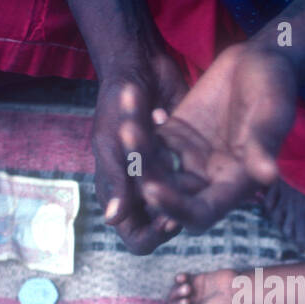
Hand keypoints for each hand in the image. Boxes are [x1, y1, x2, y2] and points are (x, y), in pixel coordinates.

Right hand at [93, 50, 186, 254]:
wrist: (137, 65)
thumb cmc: (114, 101)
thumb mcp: (113, 141)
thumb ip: (116, 179)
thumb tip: (112, 221)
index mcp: (118, 192)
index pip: (137, 238)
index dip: (152, 234)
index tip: (169, 218)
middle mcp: (143, 189)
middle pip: (165, 224)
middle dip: (177, 211)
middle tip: (189, 190)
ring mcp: (164, 174)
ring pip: (182, 200)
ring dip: (182, 183)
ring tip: (183, 152)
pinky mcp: (183, 158)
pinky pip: (192, 173)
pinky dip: (189, 160)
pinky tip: (177, 127)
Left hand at [132, 40, 297, 233]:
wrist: (264, 59)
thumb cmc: (277, 87)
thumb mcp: (273, 113)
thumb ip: (265, 144)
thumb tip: (268, 175)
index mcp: (235, 184)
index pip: (201, 213)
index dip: (175, 207)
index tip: (152, 189)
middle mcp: (208, 178)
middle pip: (168, 192)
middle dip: (146, 174)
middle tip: (130, 147)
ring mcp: (188, 157)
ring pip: (153, 166)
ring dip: (136, 149)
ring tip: (128, 123)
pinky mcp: (175, 133)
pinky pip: (148, 137)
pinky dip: (137, 123)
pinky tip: (134, 99)